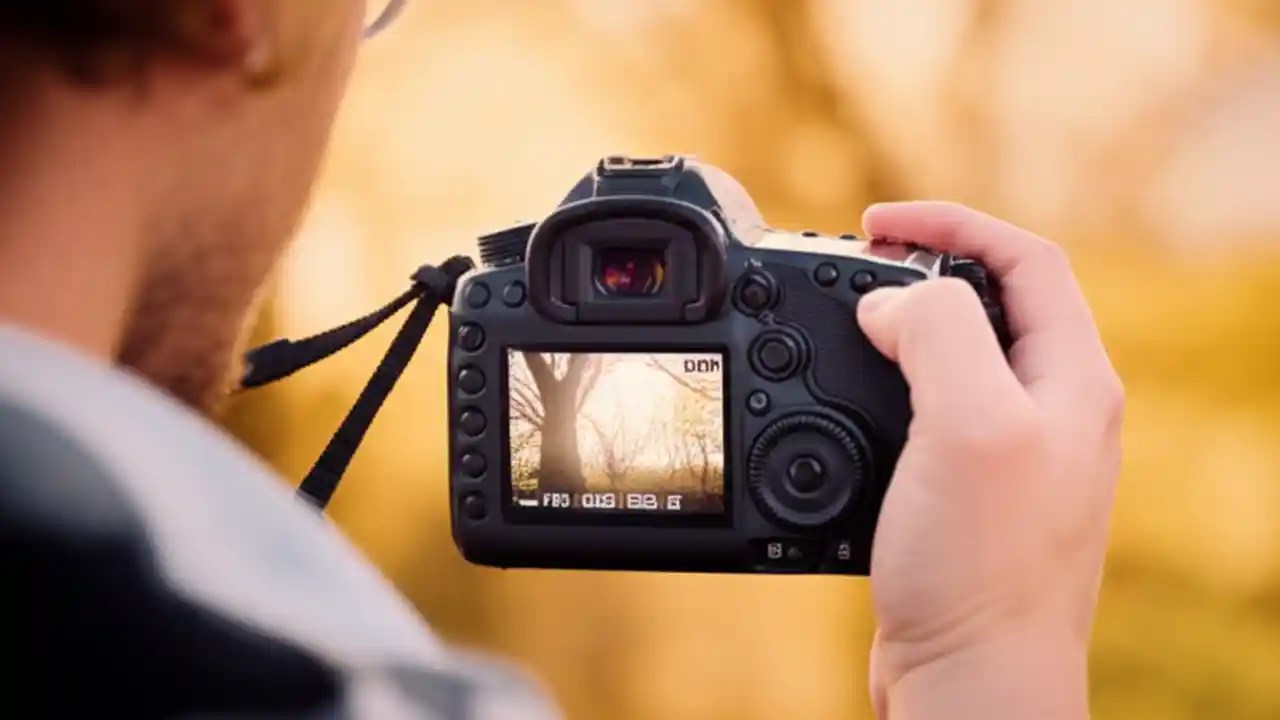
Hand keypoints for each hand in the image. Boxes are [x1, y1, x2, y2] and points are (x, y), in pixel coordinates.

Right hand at [855, 202, 1123, 718]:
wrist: (970, 679)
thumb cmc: (984, 569)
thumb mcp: (971, 423)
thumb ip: (938, 332)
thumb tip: (891, 302)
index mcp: (1072, 380)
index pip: (1026, 257)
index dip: (950, 221)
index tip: (874, 222)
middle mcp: (1050, 409)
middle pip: (991, 298)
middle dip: (920, 264)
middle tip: (854, 262)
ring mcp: (1010, 451)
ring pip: (955, 352)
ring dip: (899, 322)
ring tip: (846, 318)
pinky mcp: (965, 491)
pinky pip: (926, 408)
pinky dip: (883, 382)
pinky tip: (844, 395)